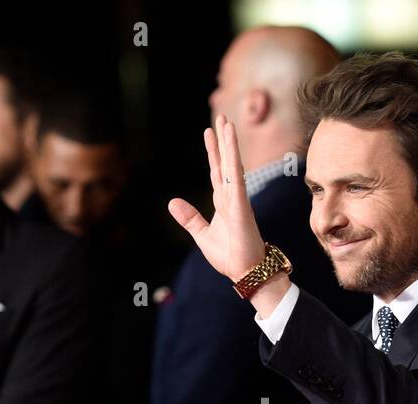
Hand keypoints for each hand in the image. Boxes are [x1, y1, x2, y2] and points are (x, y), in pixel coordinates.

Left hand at [167, 113, 267, 283]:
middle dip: (222, 140)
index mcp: (223, 202)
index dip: (213, 152)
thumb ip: (189, 218)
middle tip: (221, 117)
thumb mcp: (202, 235)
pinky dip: (233, 159)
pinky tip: (230, 144)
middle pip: (225, 162)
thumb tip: (172, 202)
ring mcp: (237, 198)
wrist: (245, 272)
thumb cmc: (230, 256)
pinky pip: (236, 177)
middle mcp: (231, 196)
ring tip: (226, 122)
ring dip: (229, 143)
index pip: (216, 171)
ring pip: (232, 164)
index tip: (209, 133)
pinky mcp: (241, 204)